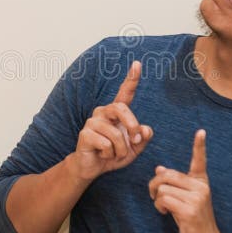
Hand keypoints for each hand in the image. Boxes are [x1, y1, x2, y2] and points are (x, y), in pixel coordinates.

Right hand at [72, 61, 153, 180]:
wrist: (92, 168)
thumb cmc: (113, 154)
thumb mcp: (133, 149)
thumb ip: (142, 139)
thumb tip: (146, 130)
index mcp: (116, 113)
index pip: (125, 93)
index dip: (131, 79)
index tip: (137, 64)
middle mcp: (103, 112)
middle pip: (121, 109)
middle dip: (132, 125)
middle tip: (135, 140)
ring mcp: (92, 122)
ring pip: (116, 134)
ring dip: (121, 150)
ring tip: (114, 154)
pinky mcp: (85, 134)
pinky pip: (106, 144)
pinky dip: (110, 155)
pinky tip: (102, 155)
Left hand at [148, 129, 223, 232]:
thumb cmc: (192, 219)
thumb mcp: (183, 198)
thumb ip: (174, 184)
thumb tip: (159, 169)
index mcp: (201, 182)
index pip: (199, 161)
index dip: (199, 146)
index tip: (201, 131)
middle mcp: (201, 187)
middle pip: (168, 174)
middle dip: (155, 184)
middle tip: (153, 195)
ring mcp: (197, 198)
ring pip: (163, 187)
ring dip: (156, 198)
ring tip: (163, 207)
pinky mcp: (189, 210)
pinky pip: (163, 199)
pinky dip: (159, 205)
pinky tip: (165, 212)